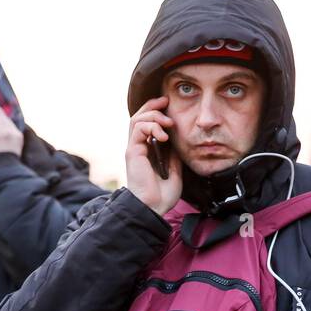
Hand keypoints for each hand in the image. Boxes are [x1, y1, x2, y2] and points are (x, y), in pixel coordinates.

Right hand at [126, 96, 181, 215]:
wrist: (153, 208)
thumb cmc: (162, 195)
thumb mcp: (174, 170)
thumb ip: (173, 154)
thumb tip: (177, 139)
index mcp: (146, 151)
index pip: (146, 123)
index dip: (155, 110)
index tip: (168, 105)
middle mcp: (137, 147)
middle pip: (139, 116)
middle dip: (152, 105)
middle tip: (166, 102)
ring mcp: (134, 149)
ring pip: (137, 119)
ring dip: (154, 116)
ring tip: (168, 124)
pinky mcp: (132, 151)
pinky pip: (138, 129)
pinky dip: (152, 127)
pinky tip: (163, 136)